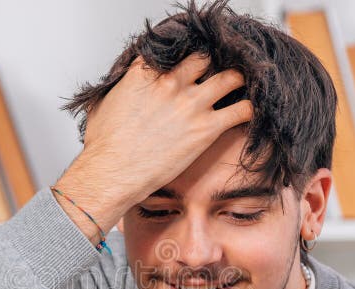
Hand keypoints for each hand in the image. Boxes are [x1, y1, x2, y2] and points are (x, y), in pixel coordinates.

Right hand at [53, 53, 252, 245]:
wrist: (112, 172)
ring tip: (241, 89)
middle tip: (216, 76)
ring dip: (238, 82)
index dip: (184, 60)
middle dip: (212, 67)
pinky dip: (250, 108)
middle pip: (205, 59)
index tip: (188, 68)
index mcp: (146, 73)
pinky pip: (242, 109)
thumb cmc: (104, 146)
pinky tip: (250, 112)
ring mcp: (191, 103)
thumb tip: (125, 90)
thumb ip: (121, 89)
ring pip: (230, 77)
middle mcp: (172, 81)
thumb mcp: (104, 104)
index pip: (174, 51)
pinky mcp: (206, 128)